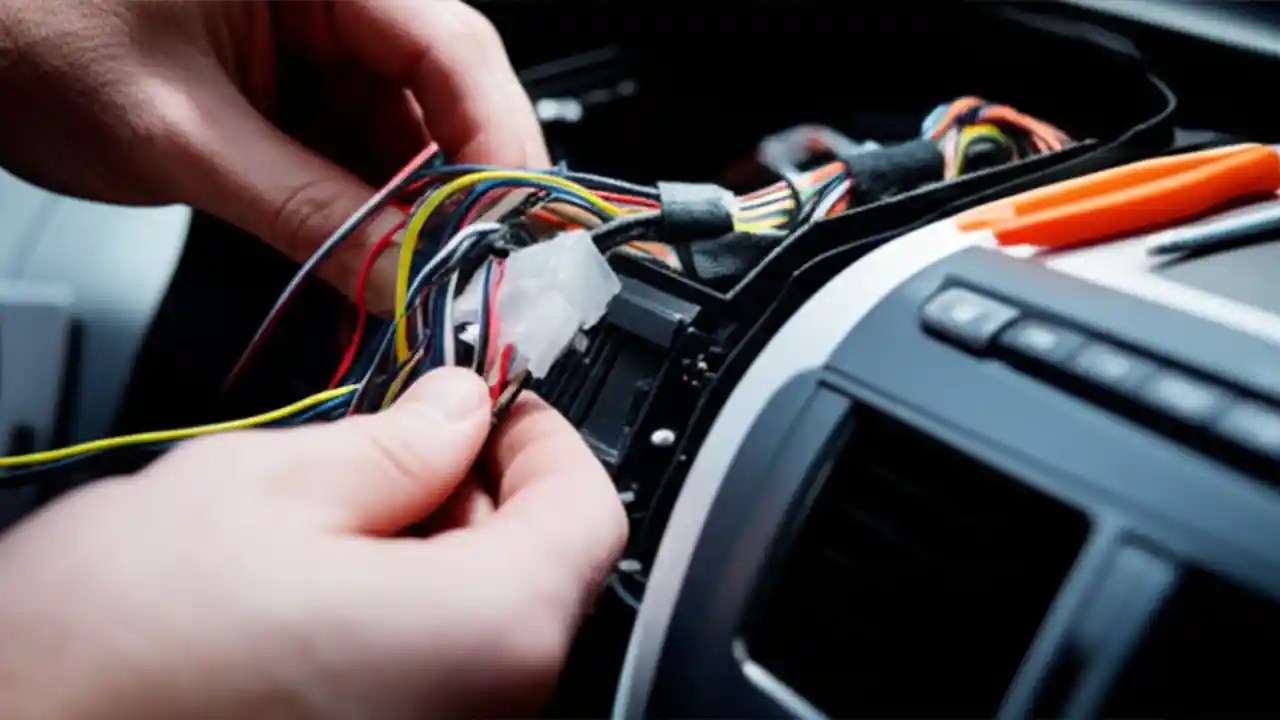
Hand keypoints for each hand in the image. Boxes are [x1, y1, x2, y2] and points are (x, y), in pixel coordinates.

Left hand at [0, 0, 547, 295]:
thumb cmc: (25, 32)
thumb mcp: (178, 136)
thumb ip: (306, 212)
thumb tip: (403, 277)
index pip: (454, 48)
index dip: (498, 143)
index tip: (513, 230)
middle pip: (447, 93)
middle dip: (462, 190)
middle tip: (473, 274)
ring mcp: (318, 38)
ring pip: (410, 130)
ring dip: (418, 209)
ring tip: (420, 278)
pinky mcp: (296, 82)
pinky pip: (363, 147)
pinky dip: (372, 207)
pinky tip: (378, 255)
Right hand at [0, 368, 625, 717]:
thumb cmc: (105, 661)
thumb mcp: (262, 491)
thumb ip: (394, 446)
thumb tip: (458, 412)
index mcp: (487, 636)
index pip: (588, 511)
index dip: (544, 436)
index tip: (495, 402)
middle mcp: (489, 717)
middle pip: (541, 572)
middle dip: (482, 491)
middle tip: (403, 444)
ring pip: (485, 625)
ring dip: (436, 554)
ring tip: (334, 523)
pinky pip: (436, 678)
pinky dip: (403, 620)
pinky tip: (317, 594)